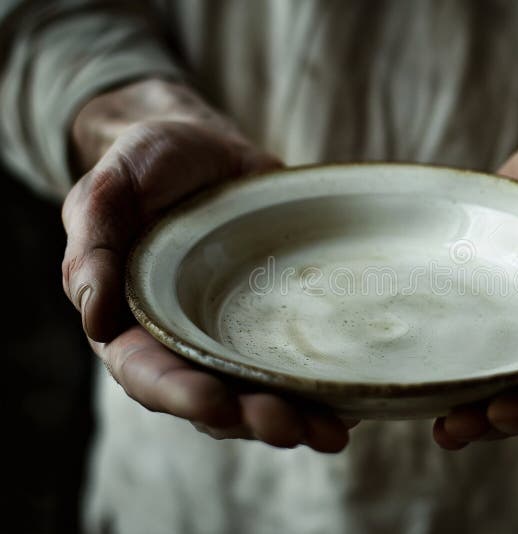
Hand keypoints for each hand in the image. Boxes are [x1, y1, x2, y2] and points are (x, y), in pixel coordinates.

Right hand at [63, 79, 351, 451]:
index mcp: (132, 323)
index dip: (181, 395)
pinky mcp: (272, 317)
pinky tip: (355, 401)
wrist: (201, 145)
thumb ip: (94, 247)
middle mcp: (184, 340)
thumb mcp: (107, 191)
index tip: (217, 405)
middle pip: (214, 398)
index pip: (148, 374)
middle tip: (292, 428)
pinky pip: (294, 358)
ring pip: (258, 390)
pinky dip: (322, 385)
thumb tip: (94, 318)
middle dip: (250, 419)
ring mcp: (232, 332)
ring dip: (294, 417)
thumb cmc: (144, 166)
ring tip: (331, 432)